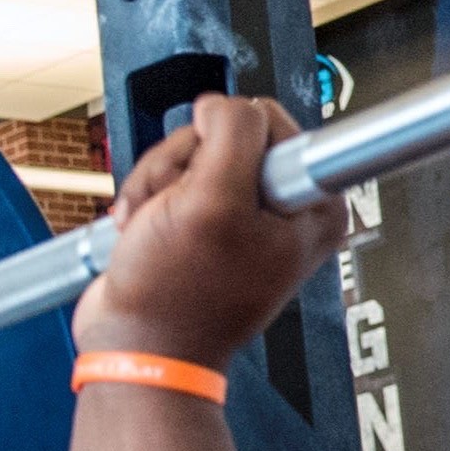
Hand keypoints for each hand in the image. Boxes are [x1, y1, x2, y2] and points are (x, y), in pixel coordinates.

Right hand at [72, 97, 343, 370]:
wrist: (136, 346)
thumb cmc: (176, 296)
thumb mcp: (213, 201)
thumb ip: (233, 134)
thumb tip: (225, 104)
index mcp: (313, 204)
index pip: (270, 120)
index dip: (227, 138)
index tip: (212, 177)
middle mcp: (288, 205)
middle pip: (226, 131)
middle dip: (183, 162)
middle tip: (175, 206)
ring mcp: (247, 211)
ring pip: (193, 149)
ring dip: (159, 181)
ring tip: (153, 222)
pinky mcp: (210, 216)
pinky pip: (175, 174)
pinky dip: (150, 196)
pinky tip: (144, 226)